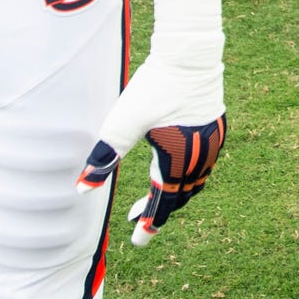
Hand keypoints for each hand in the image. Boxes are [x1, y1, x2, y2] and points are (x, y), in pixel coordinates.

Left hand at [76, 50, 225, 246]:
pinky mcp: (217, 127)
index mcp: (176, 161)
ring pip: (196, 180)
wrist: (189, 57)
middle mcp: (199, 157)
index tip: (138, 241)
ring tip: (157, 195)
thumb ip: (103, 159)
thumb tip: (81, 189)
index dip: (150, 224)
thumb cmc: (152, 88)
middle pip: (182, 196)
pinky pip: (205, 162)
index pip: (163, 203)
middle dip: (160, 209)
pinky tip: (175, 164)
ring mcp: (212, 143)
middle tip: (138, 218)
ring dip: (176, 192)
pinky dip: (189, 174)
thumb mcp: (122, 124)